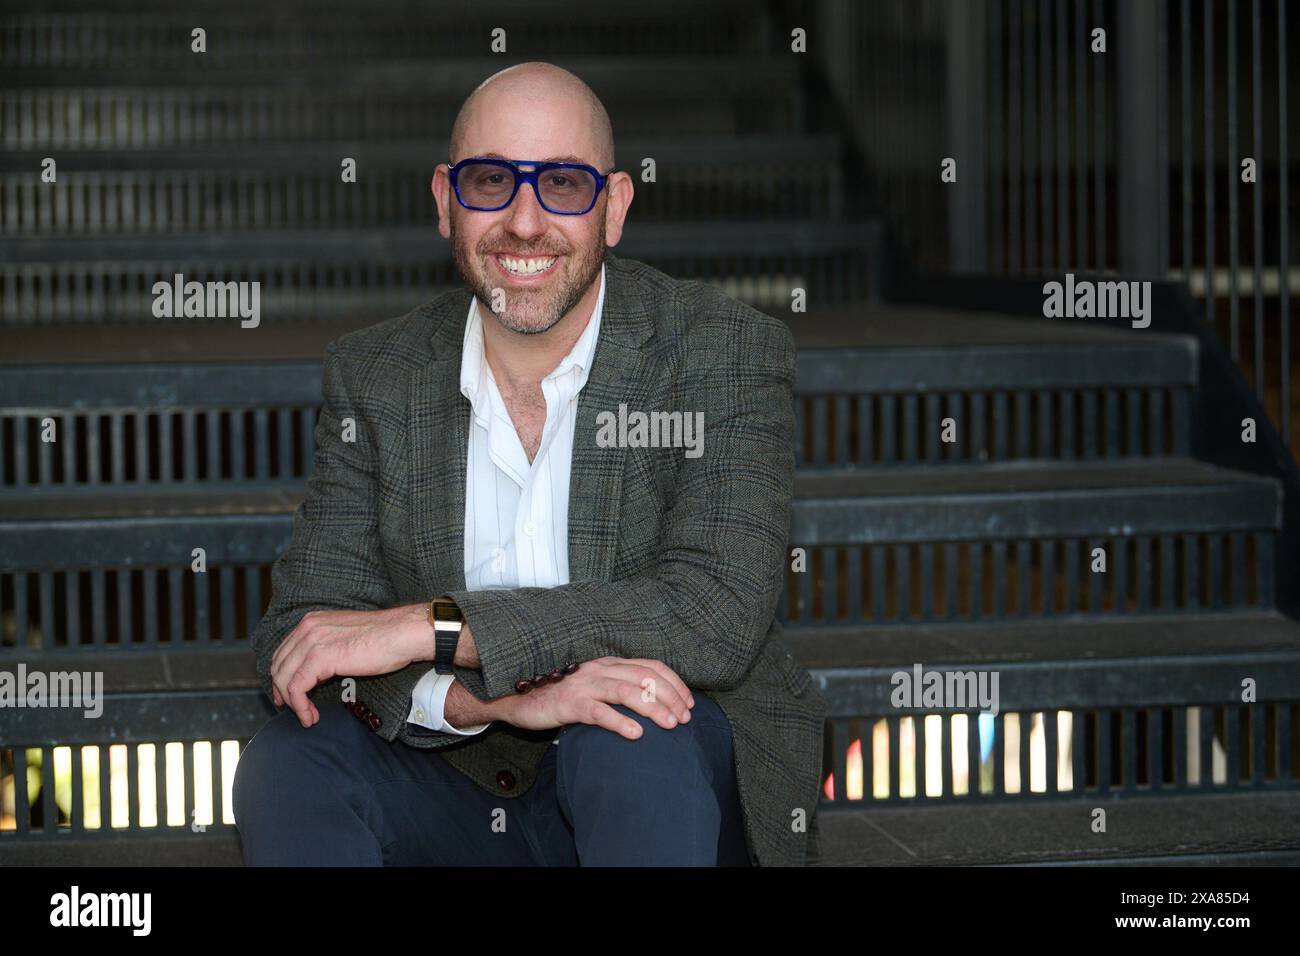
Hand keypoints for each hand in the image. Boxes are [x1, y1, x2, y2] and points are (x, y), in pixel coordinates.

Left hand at [270, 604, 428, 726]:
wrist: (403, 633)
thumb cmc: (385, 638)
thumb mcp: (346, 637)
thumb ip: (328, 647)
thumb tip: (318, 669)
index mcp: (313, 621)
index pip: (284, 651)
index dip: (281, 676)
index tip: (286, 695)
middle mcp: (308, 628)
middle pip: (279, 665)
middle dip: (281, 691)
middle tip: (293, 710)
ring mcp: (312, 641)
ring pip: (284, 679)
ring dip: (293, 704)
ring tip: (308, 717)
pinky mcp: (320, 658)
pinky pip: (297, 688)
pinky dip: (300, 707)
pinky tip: (311, 717)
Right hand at [500, 657, 695, 739]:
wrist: (520, 700)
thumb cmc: (563, 697)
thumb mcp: (595, 688)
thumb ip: (619, 689)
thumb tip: (655, 704)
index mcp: (609, 663)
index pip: (651, 666)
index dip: (675, 683)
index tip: (690, 704)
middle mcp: (600, 669)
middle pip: (645, 677)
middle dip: (671, 697)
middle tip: (685, 719)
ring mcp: (585, 685)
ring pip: (627, 691)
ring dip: (654, 708)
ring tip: (670, 725)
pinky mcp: (570, 704)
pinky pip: (599, 712)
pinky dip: (620, 722)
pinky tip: (636, 734)